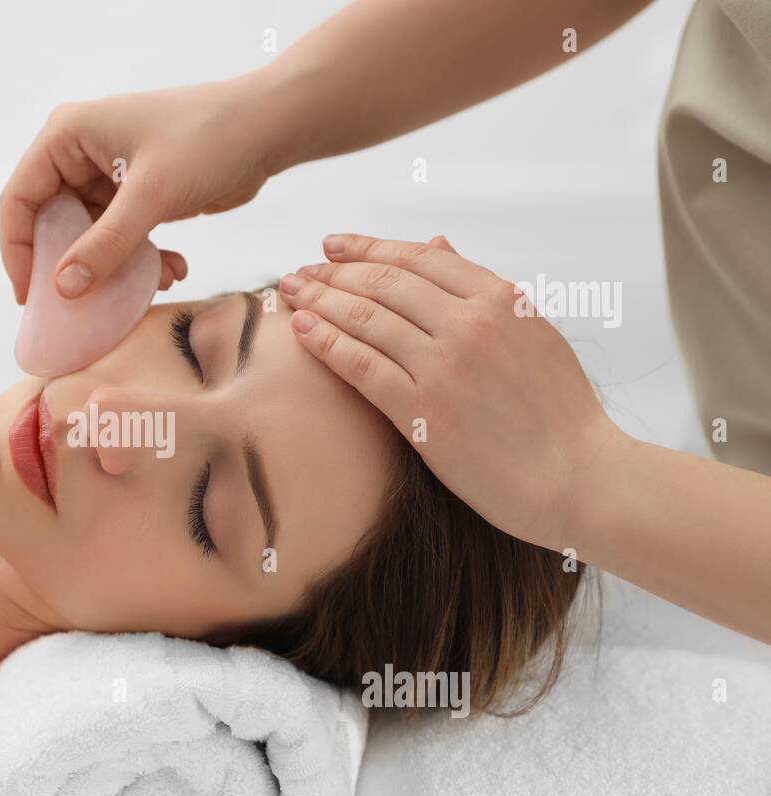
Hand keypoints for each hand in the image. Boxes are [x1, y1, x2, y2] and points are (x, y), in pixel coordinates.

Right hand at [0, 76, 276, 303]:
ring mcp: (110, 175)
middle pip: (52, 224)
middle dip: (72, 267)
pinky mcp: (137, 196)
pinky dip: (141, 261)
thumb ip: (106, 245)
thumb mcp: (152, 196)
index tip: (30, 297)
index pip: (20, 199)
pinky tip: (173, 271)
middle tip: (81, 310)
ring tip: (148, 286)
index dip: (18, 251)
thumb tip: (63, 289)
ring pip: (90, 239)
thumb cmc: (209, 140)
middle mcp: (81, 153)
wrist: (269, 128)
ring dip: (116, 269)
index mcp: (68, 136)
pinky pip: (122, 240)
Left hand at [279, 233, 625, 551]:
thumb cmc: (557, 412)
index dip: (368, 248)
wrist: (580, 477)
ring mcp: (446, 366)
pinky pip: (361, 366)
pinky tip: (301, 330)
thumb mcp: (530, 333)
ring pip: (365, 319)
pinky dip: (325, 343)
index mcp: (500, 298)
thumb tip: (438, 243)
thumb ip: (480, 291)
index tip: (332, 246)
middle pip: (383, 283)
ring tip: (290, 294)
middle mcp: (470, 323)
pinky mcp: (425, 411)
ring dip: (319, 301)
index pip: (417, 258)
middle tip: (299, 272)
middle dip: (333, 273)